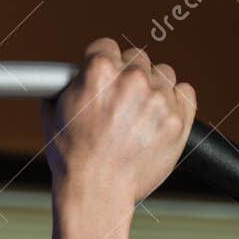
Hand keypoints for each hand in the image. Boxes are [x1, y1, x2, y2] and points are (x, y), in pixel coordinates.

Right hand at [44, 38, 195, 205]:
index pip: (105, 46)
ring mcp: (160, 98)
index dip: (99, 61)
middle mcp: (133, 79)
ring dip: (152, 88)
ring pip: (163, 74)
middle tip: (118, 101)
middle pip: (137, 57)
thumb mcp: (53, 118)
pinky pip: (185, 93)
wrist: (96, 192)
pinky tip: (156, 118)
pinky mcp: (180, 117)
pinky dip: (175, 101)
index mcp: (99, 73)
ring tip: (136, 115)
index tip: (101, 75)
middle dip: (127, 75)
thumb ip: (64, 89)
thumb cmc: (72, 160)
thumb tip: (69, 80)